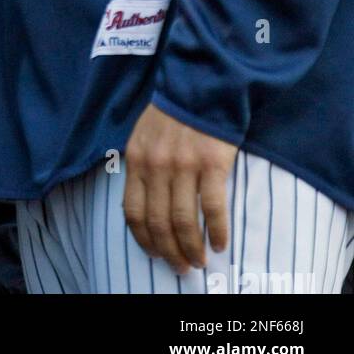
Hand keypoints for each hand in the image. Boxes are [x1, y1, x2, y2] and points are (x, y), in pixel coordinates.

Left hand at [123, 103, 237, 272]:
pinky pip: (213, 208)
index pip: (133, 212)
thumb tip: (143, 203)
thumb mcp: (143, 135)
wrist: (200, 85)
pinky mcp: (211, 164)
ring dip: (192, 248)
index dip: (144, 240)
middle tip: (182, 267)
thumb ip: (142, 166)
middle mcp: (156, 166)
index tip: (155, 254)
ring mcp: (183, 165)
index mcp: (137, 160)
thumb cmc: (172, 114)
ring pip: (184, 221)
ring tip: (200, 261)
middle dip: (170, 252)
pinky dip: (218, 231)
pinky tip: (221, 243)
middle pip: (158, 222)